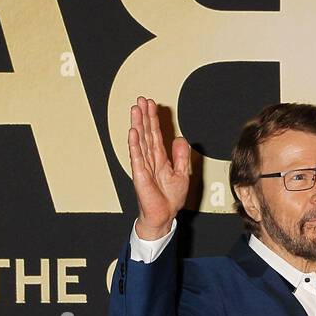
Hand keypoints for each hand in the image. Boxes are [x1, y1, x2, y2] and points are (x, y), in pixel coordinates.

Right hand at [129, 96, 191, 238]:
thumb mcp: (182, 174)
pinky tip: (133, 132)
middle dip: (144, 116)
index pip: (156, 134)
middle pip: (146, 133)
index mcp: (160, 158)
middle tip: (141, 100)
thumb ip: (181, 156)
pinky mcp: (140, 174)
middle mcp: (150, 159)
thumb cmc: (170, 199)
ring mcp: (144, 166)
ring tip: (135, 110)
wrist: (164, 215)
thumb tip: (180, 139)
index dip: (153, 119)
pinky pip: (137, 157)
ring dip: (137, 125)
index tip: (151, 104)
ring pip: (140, 141)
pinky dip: (135, 144)